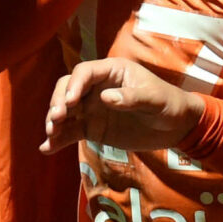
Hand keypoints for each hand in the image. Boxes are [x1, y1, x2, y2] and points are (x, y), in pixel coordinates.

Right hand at [43, 57, 203, 153]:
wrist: (175, 127)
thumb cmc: (168, 104)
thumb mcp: (154, 99)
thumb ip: (131, 98)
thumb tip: (104, 98)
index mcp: (111, 71)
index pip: (84, 73)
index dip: (74, 85)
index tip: (70, 102)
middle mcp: (97, 87)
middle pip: (67, 89)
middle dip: (58, 102)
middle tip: (56, 119)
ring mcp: (92, 108)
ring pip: (65, 110)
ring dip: (54, 121)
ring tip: (51, 134)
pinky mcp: (92, 128)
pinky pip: (71, 132)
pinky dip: (58, 139)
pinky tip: (47, 149)